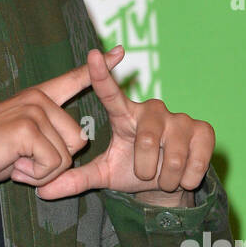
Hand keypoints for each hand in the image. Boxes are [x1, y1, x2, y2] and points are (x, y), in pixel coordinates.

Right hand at [0, 46, 125, 186]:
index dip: (99, 68)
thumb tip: (80, 140)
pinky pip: (54, 164)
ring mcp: (33, 110)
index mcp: (37, 97)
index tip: (120, 52)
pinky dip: (36, 176)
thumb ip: (49, 136)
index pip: (73, 79)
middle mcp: (38, 98)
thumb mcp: (23, 142)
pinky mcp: (28, 128)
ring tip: (14, 161)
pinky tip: (13, 166)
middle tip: (20, 159)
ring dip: (43, 171)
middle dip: (54, 163)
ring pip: (66, 156)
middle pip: (77, 141)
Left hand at [31, 45, 214, 202]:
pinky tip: (184, 174)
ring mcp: (180, 118)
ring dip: (166, 177)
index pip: (110, 93)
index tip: (92, 54)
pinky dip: (187, 178)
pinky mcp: (203, 130)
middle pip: (145, 142)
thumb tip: (42, 192)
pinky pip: (195, 162)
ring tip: (164, 174)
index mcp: (125, 115)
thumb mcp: (104, 175)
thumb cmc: (133, 170)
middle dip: (145, 169)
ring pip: (171, 157)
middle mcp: (153, 109)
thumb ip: (75, 180)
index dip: (101, 74)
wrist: (169, 184)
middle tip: (146, 173)